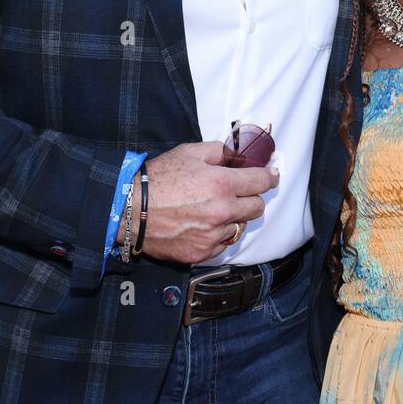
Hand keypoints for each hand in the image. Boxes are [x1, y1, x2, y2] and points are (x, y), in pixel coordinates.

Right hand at [138, 141, 278, 264]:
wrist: (130, 210)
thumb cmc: (158, 178)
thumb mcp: (189, 153)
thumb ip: (219, 151)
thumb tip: (238, 154)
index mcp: (222, 184)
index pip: (261, 182)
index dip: (269, 177)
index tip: (271, 176)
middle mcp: (223, 211)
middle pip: (257, 207)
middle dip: (251, 198)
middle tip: (238, 192)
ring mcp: (213, 235)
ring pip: (240, 226)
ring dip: (233, 217)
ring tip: (212, 210)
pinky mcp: (203, 252)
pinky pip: (222, 244)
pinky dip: (217, 234)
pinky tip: (202, 225)